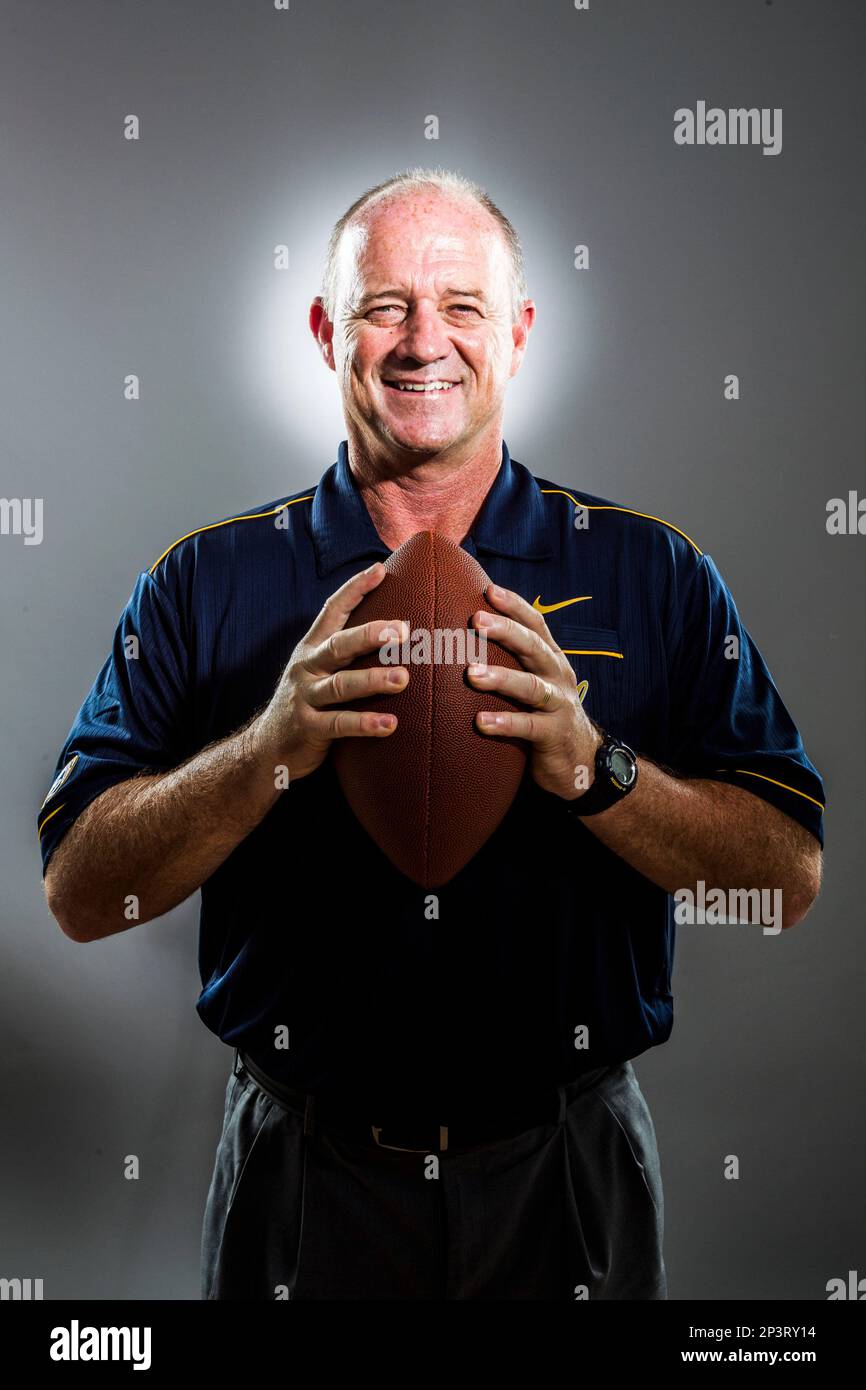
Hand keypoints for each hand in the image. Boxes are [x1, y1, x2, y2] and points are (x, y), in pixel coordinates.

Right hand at [252, 562, 408, 782]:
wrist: (268, 746)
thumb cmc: (308, 702)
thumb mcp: (320, 670)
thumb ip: (347, 652)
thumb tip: (396, 631)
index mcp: (313, 648)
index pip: (333, 609)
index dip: (355, 588)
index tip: (381, 569)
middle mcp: (308, 667)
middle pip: (339, 645)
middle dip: (370, 634)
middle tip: (403, 630)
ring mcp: (305, 697)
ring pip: (341, 685)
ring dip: (373, 681)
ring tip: (403, 679)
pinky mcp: (308, 728)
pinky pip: (339, 724)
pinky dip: (364, 724)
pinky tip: (390, 725)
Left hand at [468, 583, 602, 800]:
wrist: (581, 760)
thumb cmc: (544, 715)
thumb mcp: (534, 683)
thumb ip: (512, 662)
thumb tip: (465, 638)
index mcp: (551, 659)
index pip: (536, 624)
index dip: (514, 606)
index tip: (488, 590)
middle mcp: (558, 676)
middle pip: (533, 647)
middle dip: (505, 630)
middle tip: (476, 619)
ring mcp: (559, 705)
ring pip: (531, 686)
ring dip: (501, 677)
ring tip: (471, 674)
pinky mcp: (554, 735)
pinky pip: (528, 727)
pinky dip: (505, 722)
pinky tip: (480, 721)